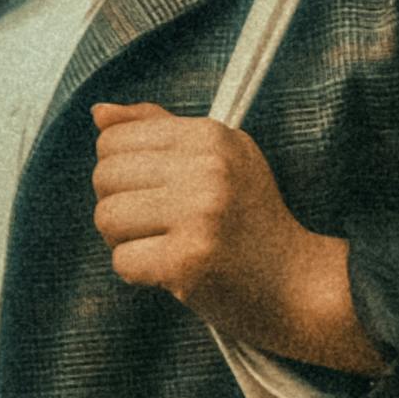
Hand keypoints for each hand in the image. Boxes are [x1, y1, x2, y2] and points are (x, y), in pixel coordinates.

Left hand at [92, 104, 383, 372]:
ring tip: (162, 246)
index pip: (114, 138)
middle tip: (156, 226)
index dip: (120, 171)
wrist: (300, 284)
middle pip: (105, 176)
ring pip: (107, 218)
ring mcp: (199, 215)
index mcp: (211, 135)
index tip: (153, 192)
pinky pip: (122, 261)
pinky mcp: (189, 261)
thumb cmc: (251, 220)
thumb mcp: (219, 157)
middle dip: (118, 205)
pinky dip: (138, 273)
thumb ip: (158, 129)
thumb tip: (98, 113)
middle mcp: (207, 168)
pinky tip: (171, 272)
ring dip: (124, 241)